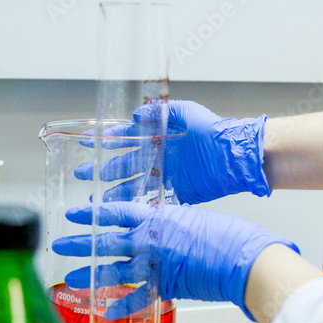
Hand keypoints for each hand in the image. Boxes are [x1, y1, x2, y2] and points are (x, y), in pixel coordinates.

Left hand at [51, 202, 298, 318]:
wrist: (243, 259)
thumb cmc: (229, 235)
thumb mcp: (195, 218)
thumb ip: (173, 223)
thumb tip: (164, 226)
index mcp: (157, 217)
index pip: (116, 212)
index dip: (93, 213)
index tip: (75, 214)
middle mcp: (150, 239)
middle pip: (106, 240)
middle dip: (80, 243)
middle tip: (60, 244)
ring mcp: (155, 263)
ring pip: (113, 268)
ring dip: (90, 274)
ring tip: (70, 278)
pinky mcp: (164, 286)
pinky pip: (137, 297)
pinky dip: (121, 304)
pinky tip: (106, 311)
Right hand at [75, 101, 271, 204]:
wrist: (239, 156)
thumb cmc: (217, 132)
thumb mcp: (189, 114)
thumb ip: (164, 111)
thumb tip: (136, 113)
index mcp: (162, 138)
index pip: (129, 139)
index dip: (108, 141)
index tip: (89, 142)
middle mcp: (162, 157)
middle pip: (126, 165)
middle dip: (103, 170)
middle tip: (83, 175)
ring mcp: (169, 176)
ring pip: (136, 184)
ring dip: (116, 191)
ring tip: (97, 199)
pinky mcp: (180, 192)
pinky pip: (155, 199)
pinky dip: (141, 205)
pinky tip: (125, 210)